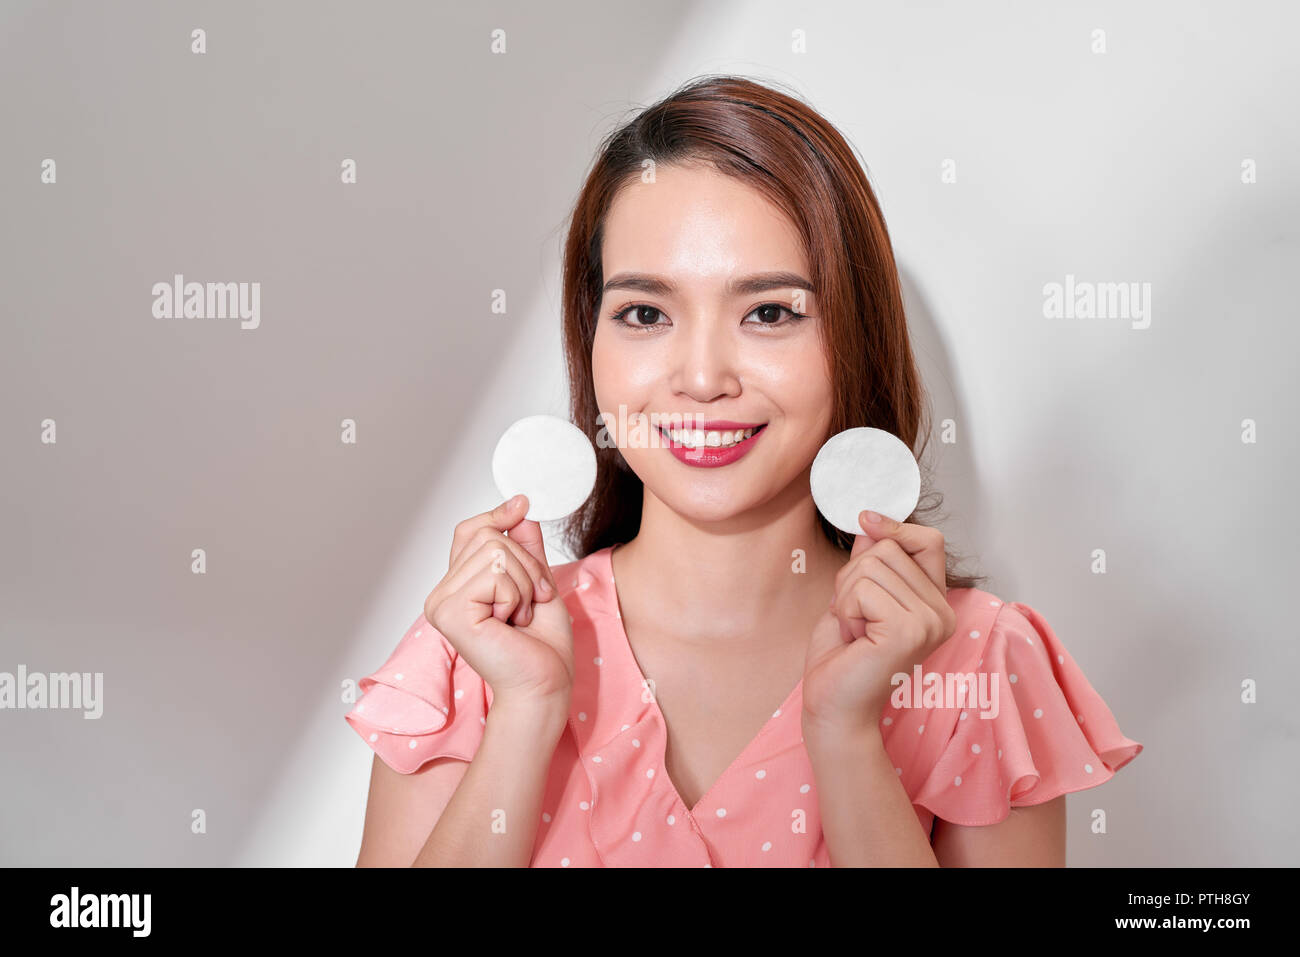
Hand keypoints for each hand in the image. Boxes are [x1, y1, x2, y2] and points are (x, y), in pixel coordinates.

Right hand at [423, 495, 573, 709]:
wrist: (544, 686)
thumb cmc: (542, 647)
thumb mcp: (538, 583)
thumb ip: (525, 548)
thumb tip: (519, 507)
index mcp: (459, 588)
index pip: (470, 531)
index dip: (497, 516)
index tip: (522, 504)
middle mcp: (442, 594)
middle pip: (488, 536)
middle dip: (526, 566)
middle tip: (530, 603)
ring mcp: (441, 603)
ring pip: (495, 551)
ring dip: (524, 583)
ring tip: (519, 616)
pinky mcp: (450, 612)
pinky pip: (495, 572)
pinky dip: (516, 594)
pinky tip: (509, 623)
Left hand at [801, 510, 957, 737]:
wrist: (833, 707)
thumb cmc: (842, 658)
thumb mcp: (854, 597)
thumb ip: (869, 562)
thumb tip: (871, 523)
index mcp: (935, 603)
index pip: (929, 541)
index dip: (895, 527)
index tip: (865, 520)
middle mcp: (942, 613)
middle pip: (888, 549)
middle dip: (853, 577)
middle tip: (854, 618)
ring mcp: (929, 622)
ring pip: (871, 566)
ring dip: (846, 597)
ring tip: (855, 631)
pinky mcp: (909, 630)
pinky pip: (862, 589)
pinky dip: (845, 609)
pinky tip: (854, 638)